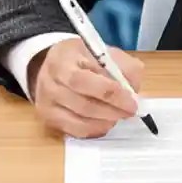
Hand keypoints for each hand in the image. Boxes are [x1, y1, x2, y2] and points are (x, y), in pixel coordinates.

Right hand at [28, 38, 144, 138]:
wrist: (53, 64)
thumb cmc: (82, 58)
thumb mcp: (103, 51)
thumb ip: (123, 66)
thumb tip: (134, 89)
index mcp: (63, 60)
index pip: (84, 81)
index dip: (111, 94)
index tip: (132, 101)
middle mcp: (50, 83)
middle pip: (83, 105)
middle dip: (112, 110)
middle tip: (130, 111)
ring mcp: (47, 103)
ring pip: (80, 121)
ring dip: (106, 121)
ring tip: (119, 115)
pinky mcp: (49, 119)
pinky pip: (75, 131)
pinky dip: (95, 130)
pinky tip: (106, 122)